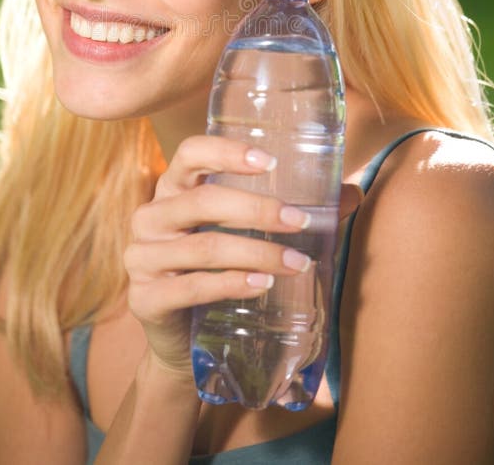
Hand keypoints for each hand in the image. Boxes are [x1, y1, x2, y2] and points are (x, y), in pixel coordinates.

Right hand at [125, 136, 362, 378]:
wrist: (184, 341)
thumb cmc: (218, 271)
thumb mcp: (246, 235)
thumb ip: (291, 210)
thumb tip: (352, 192)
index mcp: (173, 190)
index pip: (190, 153)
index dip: (225, 151)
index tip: (270, 161)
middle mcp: (151, 217)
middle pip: (202, 201)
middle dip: (256, 210)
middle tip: (300, 221)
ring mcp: (142, 258)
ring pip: (203, 247)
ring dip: (256, 253)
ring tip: (297, 262)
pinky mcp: (145, 298)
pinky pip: (191, 287)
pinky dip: (231, 285)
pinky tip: (262, 285)